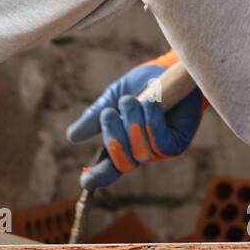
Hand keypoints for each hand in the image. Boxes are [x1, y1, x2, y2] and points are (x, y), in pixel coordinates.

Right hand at [66, 50, 203, 189]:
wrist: (169, 68)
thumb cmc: (142, 84)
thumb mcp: (112, 99)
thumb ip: (95, 118)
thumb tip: (72, 137)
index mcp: (123, 144)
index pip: (109, 168)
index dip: (98, 177)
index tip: (85, 181)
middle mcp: (141, 151)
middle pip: (122, 163)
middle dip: (113, 139)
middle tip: (109, 113)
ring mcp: (159, 149)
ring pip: (140, 151)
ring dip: (132, 123)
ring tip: (131, 99)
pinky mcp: (177, 143)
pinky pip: (160, 143)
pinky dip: (151, 122)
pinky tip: (150, 103)